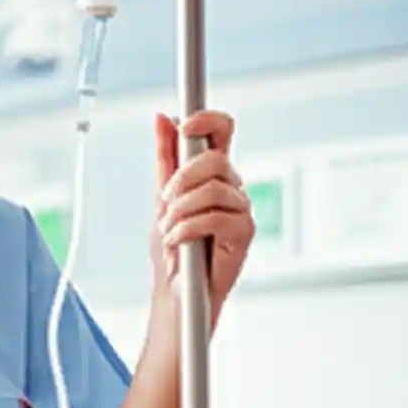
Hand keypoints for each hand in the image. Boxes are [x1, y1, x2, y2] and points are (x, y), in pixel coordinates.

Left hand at [151, 110, 255, 328]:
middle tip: (165, 202)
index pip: (223, 131)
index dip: (208, 120)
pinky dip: (188, 229)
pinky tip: (178, 242)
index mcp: (212, 174)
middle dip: (181, 179)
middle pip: (215, 159)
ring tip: (169, 229)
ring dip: (180, 211)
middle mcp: (230, 186)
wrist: (175, 288)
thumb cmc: (173, 246)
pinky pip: (215, 217)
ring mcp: (240, 208)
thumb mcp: (162, 195)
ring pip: (212, 189)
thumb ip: (166, 157)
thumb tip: (162, 118)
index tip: (185, 126)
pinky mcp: (245, 231)